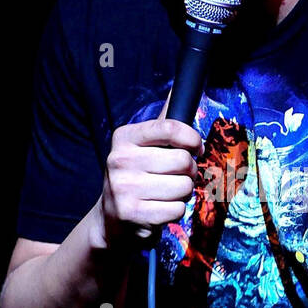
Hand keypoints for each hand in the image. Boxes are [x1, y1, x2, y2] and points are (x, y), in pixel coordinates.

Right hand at [91, 113, 203, 248]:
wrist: (112, 219)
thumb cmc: (137, 178)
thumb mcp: (143, 148)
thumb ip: (162, 124)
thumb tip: (178, 87)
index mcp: (124, 138)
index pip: (170, 127)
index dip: (192, 139)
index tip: (196, 149)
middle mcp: (120, 160)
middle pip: (183, 160)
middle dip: (190, 172)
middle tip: (178, 177)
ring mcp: (123, 187)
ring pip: (184, 187)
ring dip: (183, 194)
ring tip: (166, 194)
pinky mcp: (131, 213)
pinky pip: (177, 209)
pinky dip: (175, 211)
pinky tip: (160, 209)